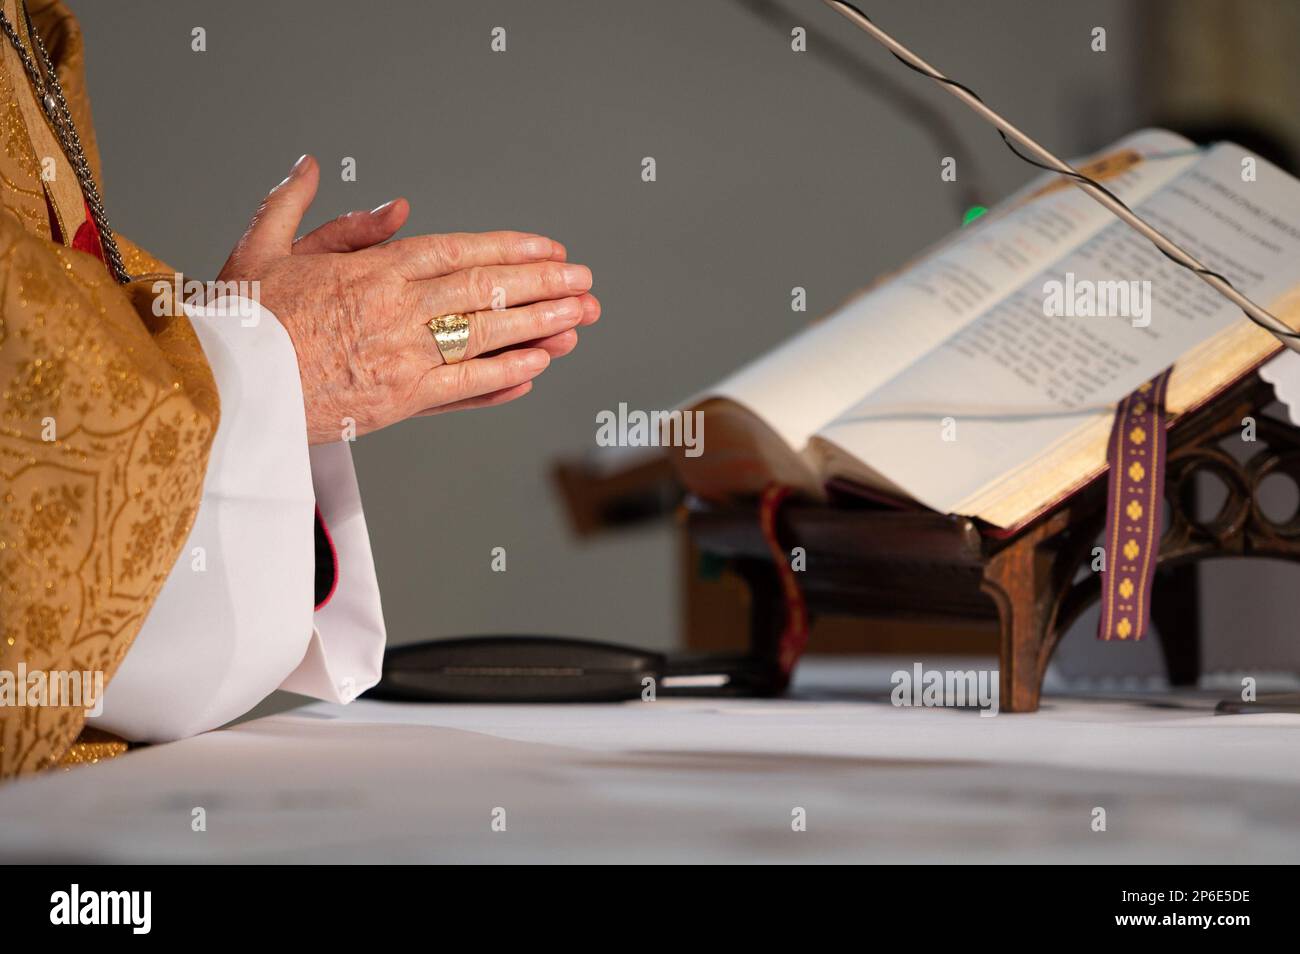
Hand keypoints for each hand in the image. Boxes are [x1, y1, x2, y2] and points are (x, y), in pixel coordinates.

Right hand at [217, 155, 599, 443]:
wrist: (220, 385)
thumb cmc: (242, 319)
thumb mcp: (267, 244)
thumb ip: (315, 209)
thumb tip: (356, 186)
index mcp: (371, 270)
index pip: (459, 252)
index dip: (511, 248)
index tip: (548, 249)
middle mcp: (396, 312)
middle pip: (485, 292)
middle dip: (542, 285)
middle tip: (584, 282)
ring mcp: (402, 360)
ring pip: (486, 338)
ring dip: (539, 327)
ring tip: (579, 319)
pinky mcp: (397, 404)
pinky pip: (464, 390)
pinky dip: (503, 379)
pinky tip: (537, 368)